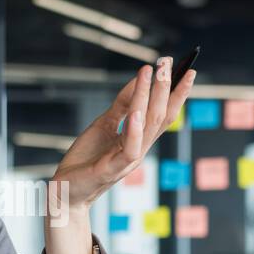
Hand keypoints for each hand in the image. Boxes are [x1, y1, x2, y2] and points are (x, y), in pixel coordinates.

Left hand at [50, 55, 194, 210]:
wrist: (65, 191)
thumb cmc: (86, 160)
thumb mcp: (104, 124)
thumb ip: (121, 105)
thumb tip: (138, 78)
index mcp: (139, 140)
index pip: (164, 114)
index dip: (177, 93)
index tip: (188, 70)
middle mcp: (139, 149)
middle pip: (160, 116)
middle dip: (165, 87)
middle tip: (168, 61)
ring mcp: (128, 160)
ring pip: (147, 127)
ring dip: (151, 98)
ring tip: (154, 73)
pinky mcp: (112, 169)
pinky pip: (129, 148)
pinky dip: (134, 130)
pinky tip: (137, 112)